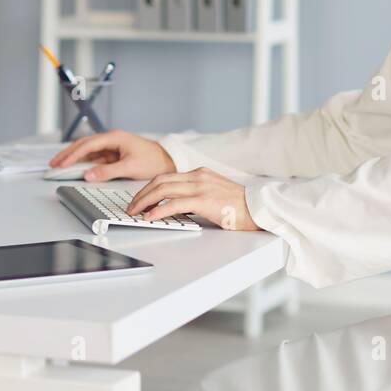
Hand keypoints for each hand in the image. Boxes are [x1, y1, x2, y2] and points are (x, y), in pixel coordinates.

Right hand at [48, 129, 176, 181]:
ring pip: (87, 150)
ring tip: (59, 165)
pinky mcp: (113, 154)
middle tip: (54, 163)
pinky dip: (83, 162)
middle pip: (84, 144)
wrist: (167, 161)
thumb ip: (107, 171)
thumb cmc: (152, 161)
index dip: (73, 154)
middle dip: (68, 154)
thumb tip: (88, 175)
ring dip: (74, 157)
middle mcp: (111, 139)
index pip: (88, 144)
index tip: (62, 163)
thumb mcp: (130, 167)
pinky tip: (75, 167)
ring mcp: (112, 146)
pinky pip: (94, 157)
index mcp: (115, 137)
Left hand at [126, 168, 260, 230]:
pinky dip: (158, 210)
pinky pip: (174, 204)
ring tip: (135, 212)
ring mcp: (200, 186)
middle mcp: (198, 176)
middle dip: (141, 194)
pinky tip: (150, 217)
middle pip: (160, 181)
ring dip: (144, 201)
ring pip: (163, 189)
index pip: (166, 177)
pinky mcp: (203, 200)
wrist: (258, 208)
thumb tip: (176, 206)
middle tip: (131, 207)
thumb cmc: (239, 206)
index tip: (139, 199)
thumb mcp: (214, 193)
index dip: (148, 188)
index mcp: (200, 173)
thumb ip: (196, 195)